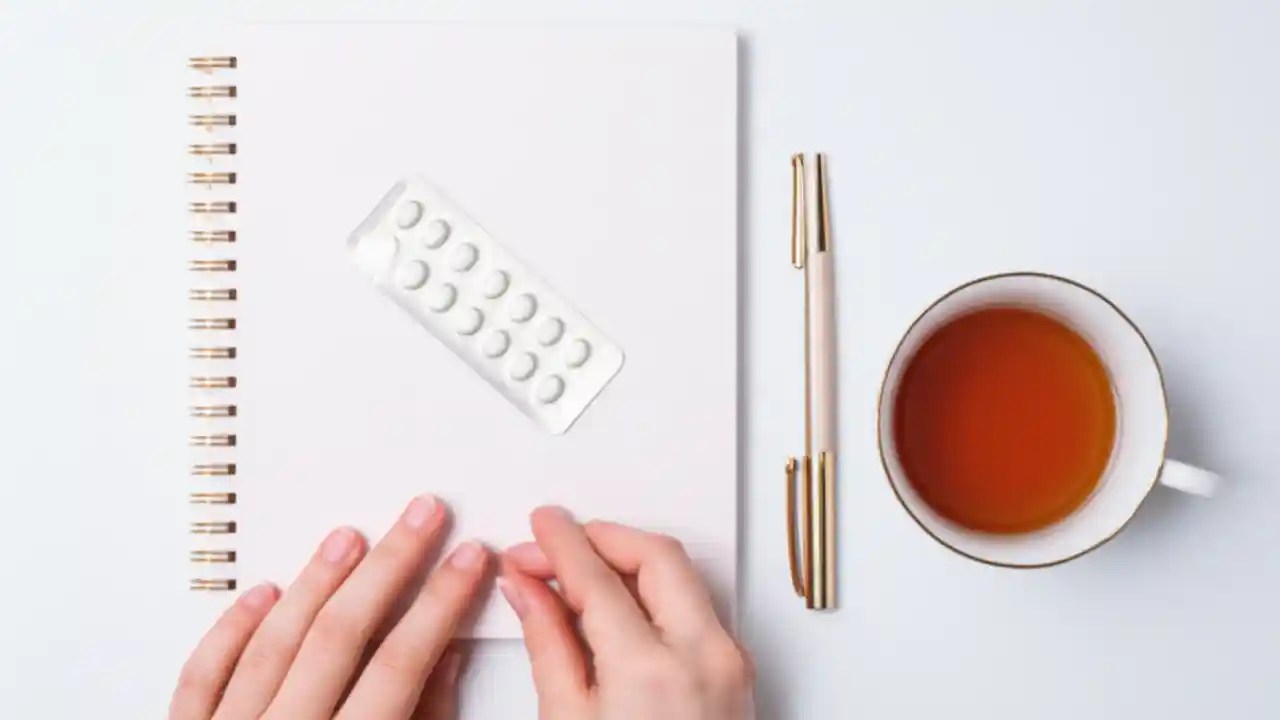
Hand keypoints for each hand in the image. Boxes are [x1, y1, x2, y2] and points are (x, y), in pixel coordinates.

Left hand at [171, 495, 489, 719]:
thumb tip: (447, 656)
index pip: (401, 664)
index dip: (440, 604)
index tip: (468, 560)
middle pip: (339, 636)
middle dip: (390, 567)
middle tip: (422, 517)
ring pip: (273, 644)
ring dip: (316, 583)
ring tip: (349, 537)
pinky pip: (202, 678)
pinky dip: (230, 632)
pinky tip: (263, 593)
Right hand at [501, 507, 753, 719]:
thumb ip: (550, 644)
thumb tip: (528, 589)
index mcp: (652, 670)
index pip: (598, 575)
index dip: (560, 542)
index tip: (539, 525)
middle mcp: (704, 656)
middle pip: (655, 555)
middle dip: (602, 536)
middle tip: (556, 542)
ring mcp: (730, 662)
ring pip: (681, 575)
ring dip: (630, 561)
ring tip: (580, 575)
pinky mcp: (738, 672)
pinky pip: (695, 607)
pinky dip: (655, 591)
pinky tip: (618, 604)